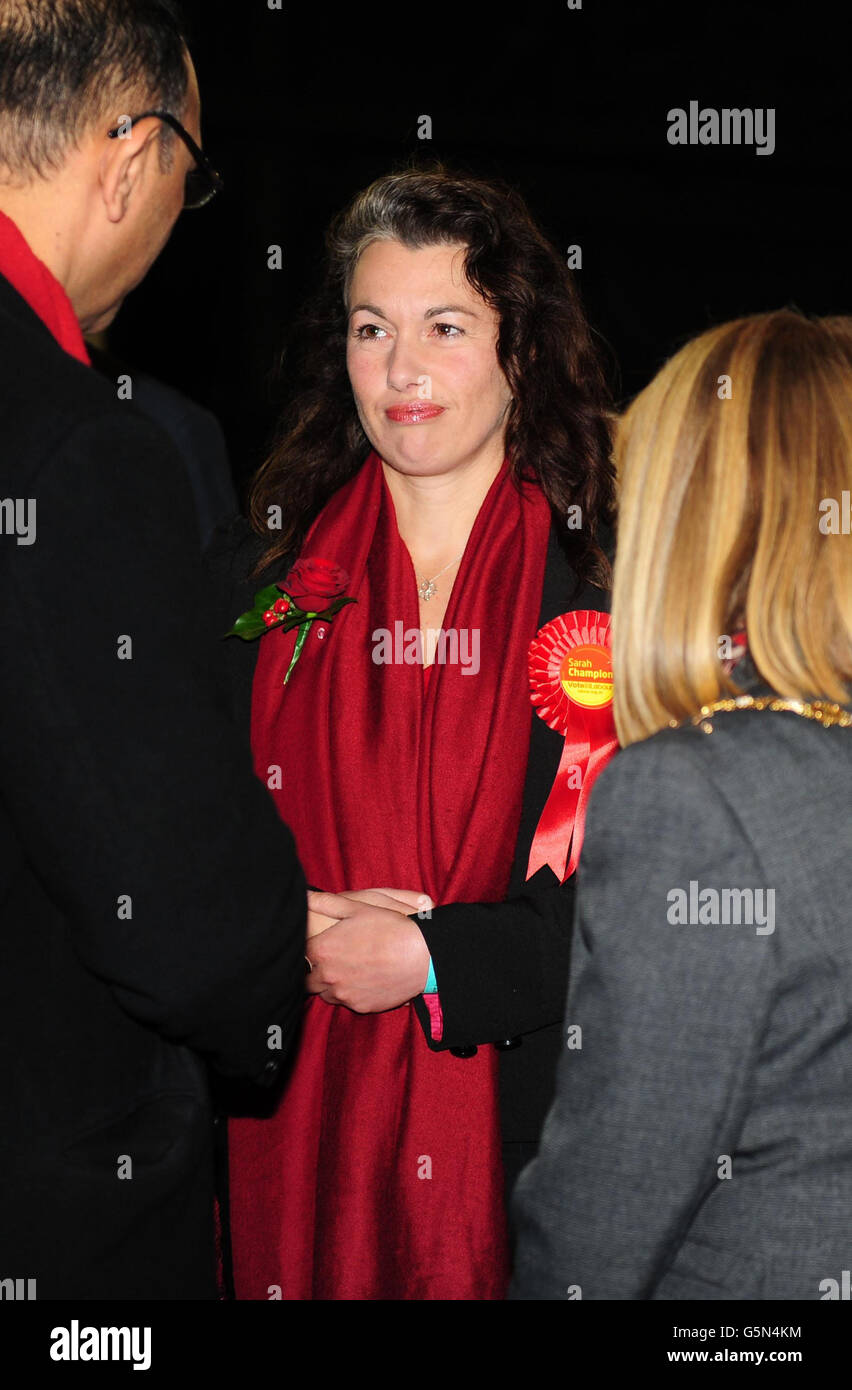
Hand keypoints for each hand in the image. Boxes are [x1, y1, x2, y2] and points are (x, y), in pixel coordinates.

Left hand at [305, 890, 432, 1012]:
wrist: (422, 955)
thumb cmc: (390, 927)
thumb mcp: (357, 907)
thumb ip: (326, 902)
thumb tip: (305, 897)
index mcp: (323, 950)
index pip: (301, 954)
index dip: (308, 949)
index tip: (317, 945)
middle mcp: (329, 976)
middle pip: (308, 979)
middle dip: (315, 970)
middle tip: (332, 960)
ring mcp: (344, 994)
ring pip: (326, 993)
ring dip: (331, 984)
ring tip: (350, 970)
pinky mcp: (361, 1007)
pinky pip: (347, 1002)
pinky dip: (352, 993)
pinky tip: (365, 980)